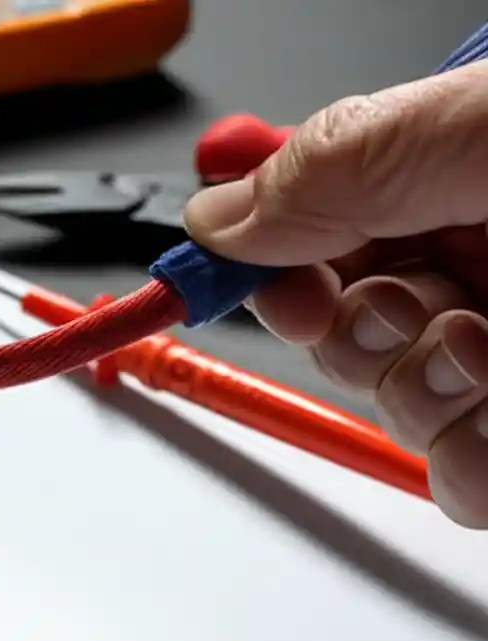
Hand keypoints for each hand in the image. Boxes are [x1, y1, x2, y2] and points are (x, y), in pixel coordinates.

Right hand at [183, 61, 487, 526]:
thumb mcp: (446, 127)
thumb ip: (317, 172)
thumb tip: (208, 220)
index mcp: (446, 184)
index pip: (312, 238)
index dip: (260, 263)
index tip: (225, 279)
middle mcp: (476, 270)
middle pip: (336, 333)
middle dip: (343, 328)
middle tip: (386, 299)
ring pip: (389, 413)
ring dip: (414, 385)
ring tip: (478, 338)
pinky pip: (461, 483)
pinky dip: (468, 456)